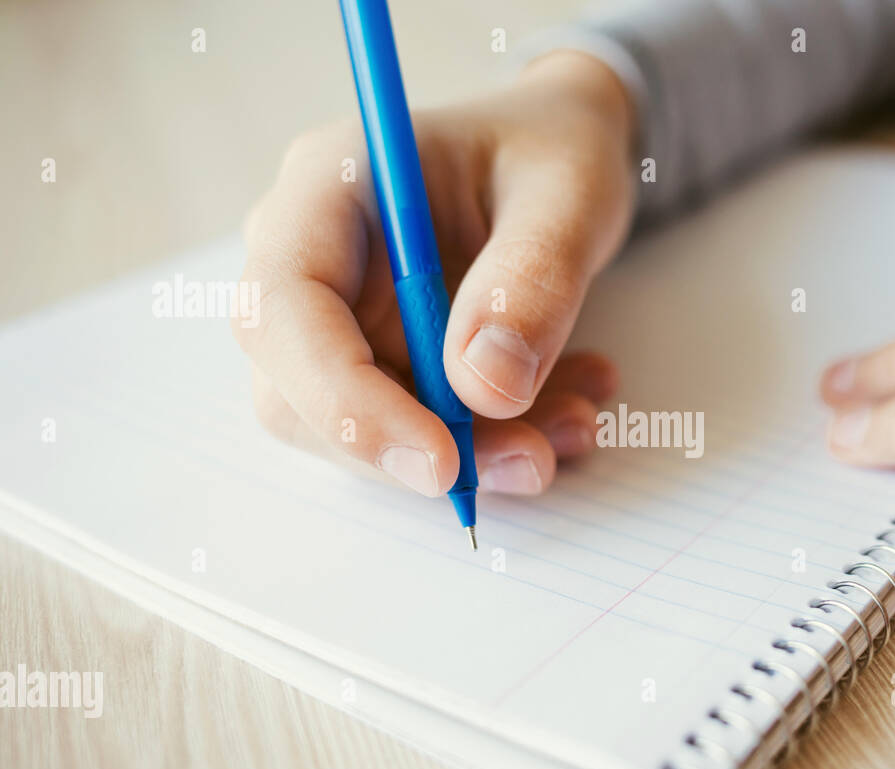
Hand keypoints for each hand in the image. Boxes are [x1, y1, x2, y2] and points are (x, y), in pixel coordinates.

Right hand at [234, 52, 634, 495]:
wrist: (561, 163)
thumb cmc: (553, 149)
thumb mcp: (570, 193)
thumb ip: (533, 277)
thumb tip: (485, 385)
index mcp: (327, 185)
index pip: (284, 310)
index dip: (346, 401)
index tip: (441, 460)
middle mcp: (311, 259)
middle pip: (301, 393)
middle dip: (417, 447)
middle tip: (532, 458)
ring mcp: (339, 320)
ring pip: (365, 434)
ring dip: (473, 453)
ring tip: (576, 422)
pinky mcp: (380, 366)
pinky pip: (418, 435)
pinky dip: (496, 442)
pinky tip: (569, 408)